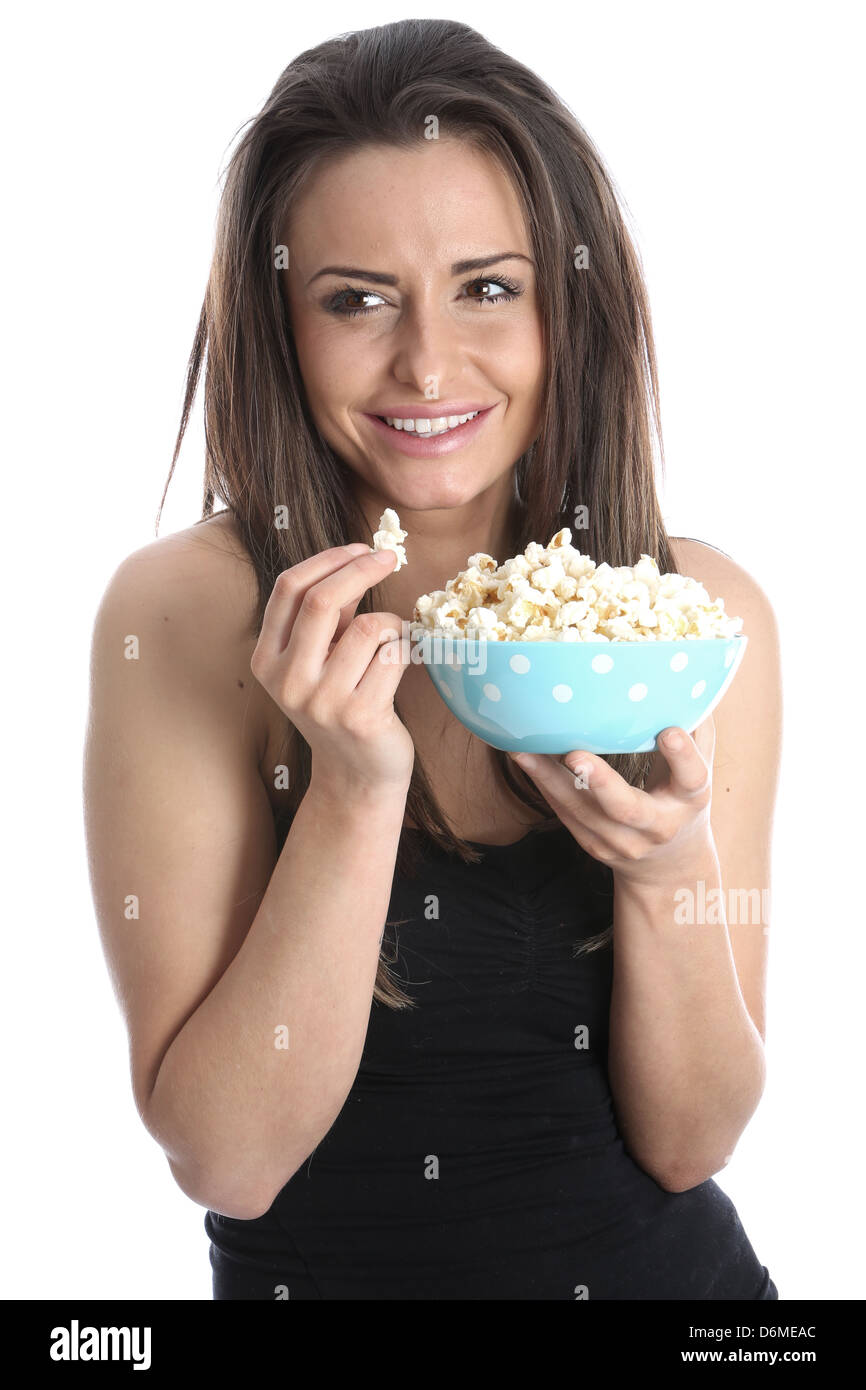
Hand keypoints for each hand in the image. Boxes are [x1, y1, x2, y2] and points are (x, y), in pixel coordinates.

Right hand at [251, 543, 414, 792]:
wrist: (356, 774)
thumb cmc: (343, 703)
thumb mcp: (322, 657)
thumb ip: (330, 615)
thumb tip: (356, 559)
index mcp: (267, 660)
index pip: (289, 589)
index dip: (329, 559)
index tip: (361, 548)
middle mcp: (287, 681)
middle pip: (322, 601)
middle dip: (361, 569)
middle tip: (389, 557)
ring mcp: (322, 702)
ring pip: (370, 628)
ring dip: (392, 624)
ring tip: (393, 643)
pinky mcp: (360, 717)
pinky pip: (394, 656)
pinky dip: (406, 650)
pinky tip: (402, 665)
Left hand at [507, 716, 716, 888]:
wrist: (668, 864)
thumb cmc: (680, 800)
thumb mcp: (697, 771)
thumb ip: (697, 732)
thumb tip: (690, 679)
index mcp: (690, 800)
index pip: (692, 778)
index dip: (682, 756)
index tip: (668, 731)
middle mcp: (657, 825)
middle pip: (627, 807)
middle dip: (601, 783)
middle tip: (575, 754)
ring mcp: (623, 841)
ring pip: (582, 811)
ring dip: (550, 779)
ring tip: (524, 750)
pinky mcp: (594, 846)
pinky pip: (565, 814)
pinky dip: (544, 786)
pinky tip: (525, 760)